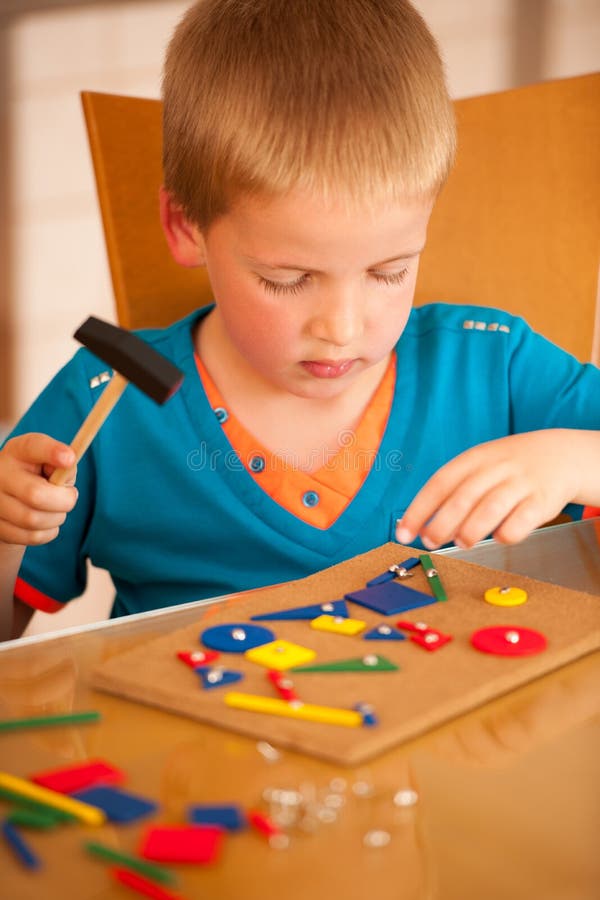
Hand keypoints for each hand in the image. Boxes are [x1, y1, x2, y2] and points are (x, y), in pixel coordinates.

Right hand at [0, 434, 77, 545]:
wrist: (11, 499)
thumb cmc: (40, 477)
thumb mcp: (51, 463)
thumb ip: (64, 464)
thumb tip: (68, 465)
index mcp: (18, 451)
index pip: (33, 446)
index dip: (52, 451)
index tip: (70, 458)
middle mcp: (0, 473)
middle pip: (35, 494)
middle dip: (64, 501)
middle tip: (70, 497)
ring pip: (34, 520)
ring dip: (56, 518)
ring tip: (56, 510)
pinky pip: (31, 536)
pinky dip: (47, 532)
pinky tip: (46, 522)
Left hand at [396, 429, 587, 549]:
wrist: (560, 454)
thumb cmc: (508, 468)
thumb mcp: (479, 467)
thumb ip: (453, 492)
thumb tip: (423, 526)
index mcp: (474, 459)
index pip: (439, 484)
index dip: (419, 510)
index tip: (403, 533)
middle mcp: (496, 469)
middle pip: (462, 498)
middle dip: (441, 524)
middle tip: (429, 542)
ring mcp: (520, 484)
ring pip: (490, 509)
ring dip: (471, 530)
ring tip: (462, 542)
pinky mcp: (542, 501)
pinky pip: (521, 521)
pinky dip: (506, 533)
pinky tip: (499, 538)